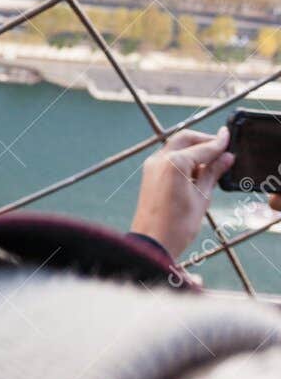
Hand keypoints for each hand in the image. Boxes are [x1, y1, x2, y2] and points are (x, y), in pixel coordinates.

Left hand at [129, 126, 231, 260]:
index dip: (219, 143)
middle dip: (203, 141)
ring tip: (212, 163)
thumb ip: (213, 173)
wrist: (152, 242)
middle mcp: (159, 160)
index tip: (229, 136)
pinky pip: (168, 158)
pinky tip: (197, 171)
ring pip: (175, 147)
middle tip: (221, 148)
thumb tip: (226, 157)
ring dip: (193, 150)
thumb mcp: (202, 197)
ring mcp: (151, 166)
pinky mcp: (148, 174)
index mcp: (175, 163)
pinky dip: (183, 158)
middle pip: (185, 139)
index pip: (203, 147)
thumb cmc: (178, 224)